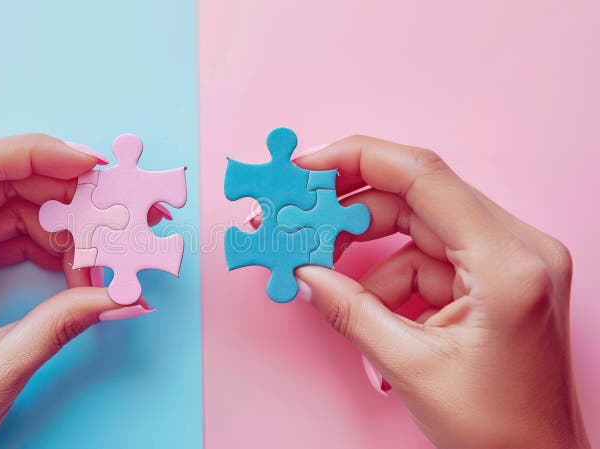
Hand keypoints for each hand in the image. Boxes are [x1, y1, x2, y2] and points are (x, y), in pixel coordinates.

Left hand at [0, 134, 164, 448]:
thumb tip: (123, 295)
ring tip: (98, 255)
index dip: (38, 154)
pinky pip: (4, 236)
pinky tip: (74, 270)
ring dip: (58, 225)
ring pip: (5, 208)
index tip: (90, 165)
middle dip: (61, 192)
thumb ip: (62, 323)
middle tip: (112, 211)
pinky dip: (45, 247)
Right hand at [291, 136, 589, 448]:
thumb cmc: (499, 429)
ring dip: (371, 260)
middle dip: (353, 213)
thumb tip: (303, 273)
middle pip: (416, 198)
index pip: (424, 175)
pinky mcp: (495, 276)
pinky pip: (428, 260)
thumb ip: (349, 311)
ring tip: (339, 293)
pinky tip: (381, 318)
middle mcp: (517, 247)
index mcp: (507, 263)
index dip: (356, 159)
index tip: (305, 166)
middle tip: (302, 224)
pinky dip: (394, 282)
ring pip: (418, 230)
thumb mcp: (411, 367)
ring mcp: (509, 260)